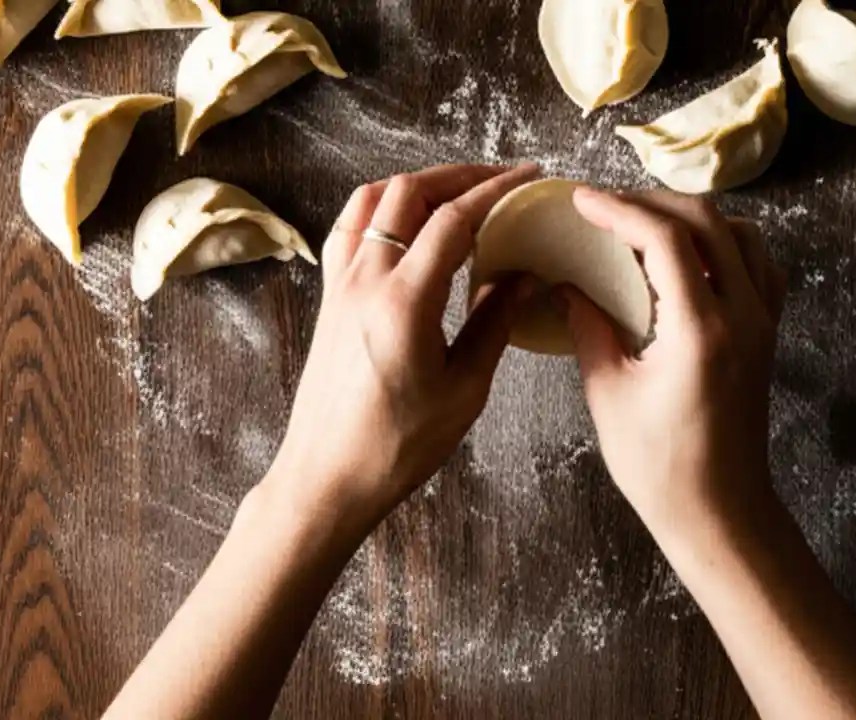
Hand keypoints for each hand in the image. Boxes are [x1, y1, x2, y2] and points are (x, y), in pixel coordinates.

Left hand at [266, 163, 538, 527]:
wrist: (327, 476)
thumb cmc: (398, 445)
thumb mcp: (464, 388)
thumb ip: (495, 322)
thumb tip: (524, 275)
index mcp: (404, 300)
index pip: (454, 219)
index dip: (495, 189)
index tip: (528, 176)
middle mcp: (365, 279)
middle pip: (407, 192)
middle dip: (457, 176)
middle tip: (498, 181)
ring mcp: (339, 284)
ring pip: (371, 200)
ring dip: (416, 185)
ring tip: (454, 193)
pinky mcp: (328, 297)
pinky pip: (350, 227)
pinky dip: (381, 208)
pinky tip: (405, 223)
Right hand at [560, 188, 786, 530]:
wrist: (719, 510)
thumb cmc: (659, 465)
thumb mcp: (608, 394)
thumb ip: (588, 328)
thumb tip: (565, 285)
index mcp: (701, 330)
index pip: (666, 239)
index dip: (620, 209)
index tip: (582, 201)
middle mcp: (743, 315)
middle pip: (709, 221)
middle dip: (653, 202)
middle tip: (608, 209)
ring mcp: (763, 322)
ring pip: (742, 234)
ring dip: (693, 219)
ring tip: (645, 226)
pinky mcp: (767, 334)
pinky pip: (758, 264)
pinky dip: (724, 244)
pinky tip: (688, 258)